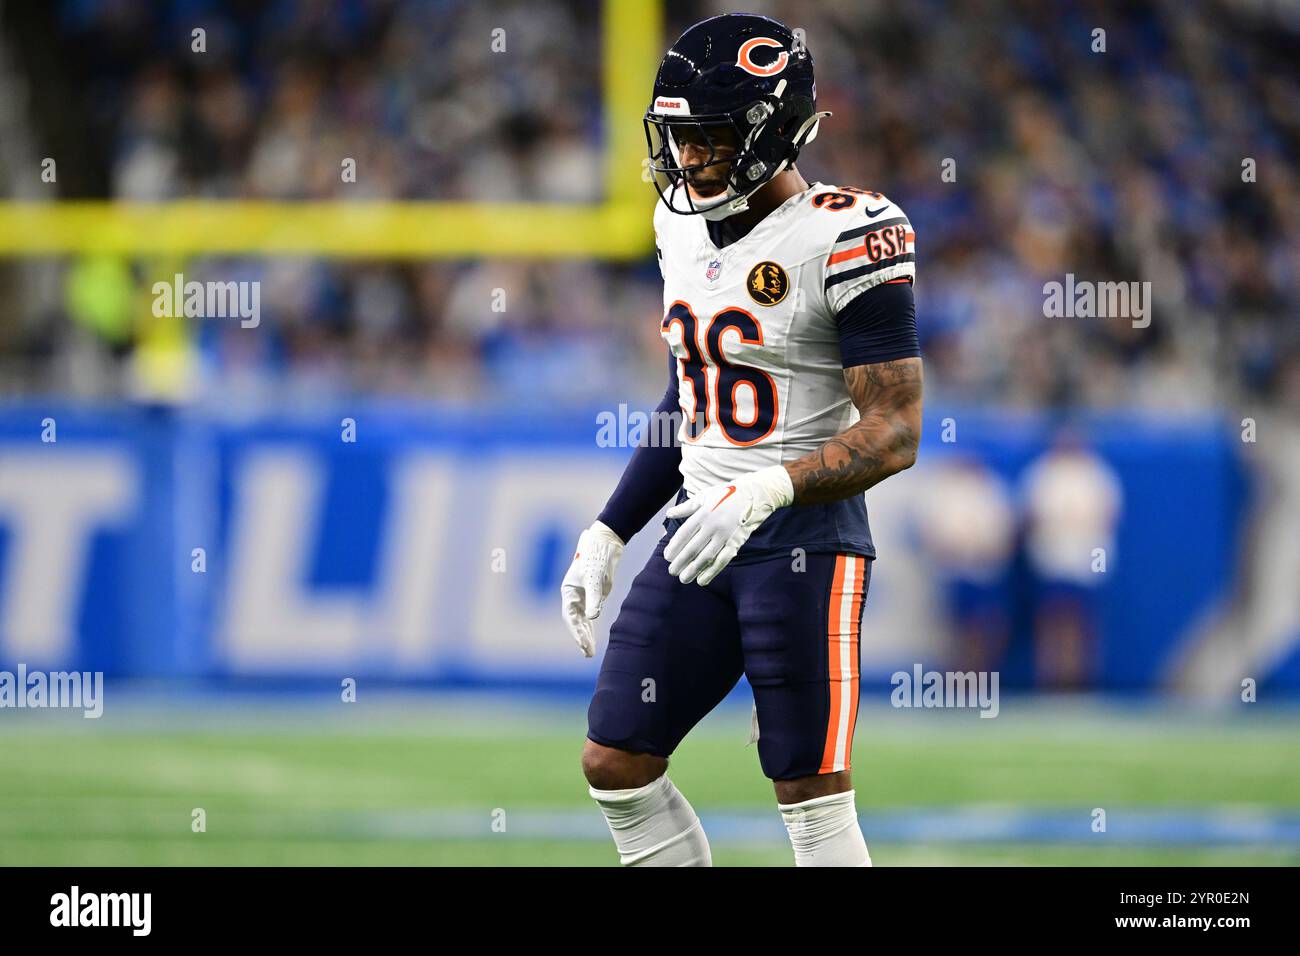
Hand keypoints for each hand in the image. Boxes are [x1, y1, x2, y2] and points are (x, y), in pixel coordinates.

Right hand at [560, 521, 624, 656]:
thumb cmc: (597, 558)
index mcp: (569, 591)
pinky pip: (590, 615)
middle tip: (587, 653)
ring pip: (582, 620)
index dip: (576, 631)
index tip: (583, 643)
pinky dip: (590, 627)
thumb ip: (594, 598)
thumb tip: (593, 616)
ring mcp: (584, 596)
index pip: (570, 616)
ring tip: (588, 652)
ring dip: (586, 635)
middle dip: (581, 637)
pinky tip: (591, 638)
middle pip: (575, 621)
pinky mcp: (595, 595)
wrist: (606, 543)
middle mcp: (574, 596)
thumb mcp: (595, 579)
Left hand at [663, 465, 793, 585]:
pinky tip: (702, 580)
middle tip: (672, 572)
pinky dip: (712, 571)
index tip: (667, 557)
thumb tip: (668, 514)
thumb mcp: (704, 496)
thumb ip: (686, 507)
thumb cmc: (726, 495)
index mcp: (703, 513)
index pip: (684, 533)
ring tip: (683, 579)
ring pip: (706, 556)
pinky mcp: (736, 542)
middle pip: (693, 547)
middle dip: (680, 562)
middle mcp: (713, 525)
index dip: (674, 546)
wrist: (754, 495)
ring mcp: (725, 535)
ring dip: (693, 569)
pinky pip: (722, 560)